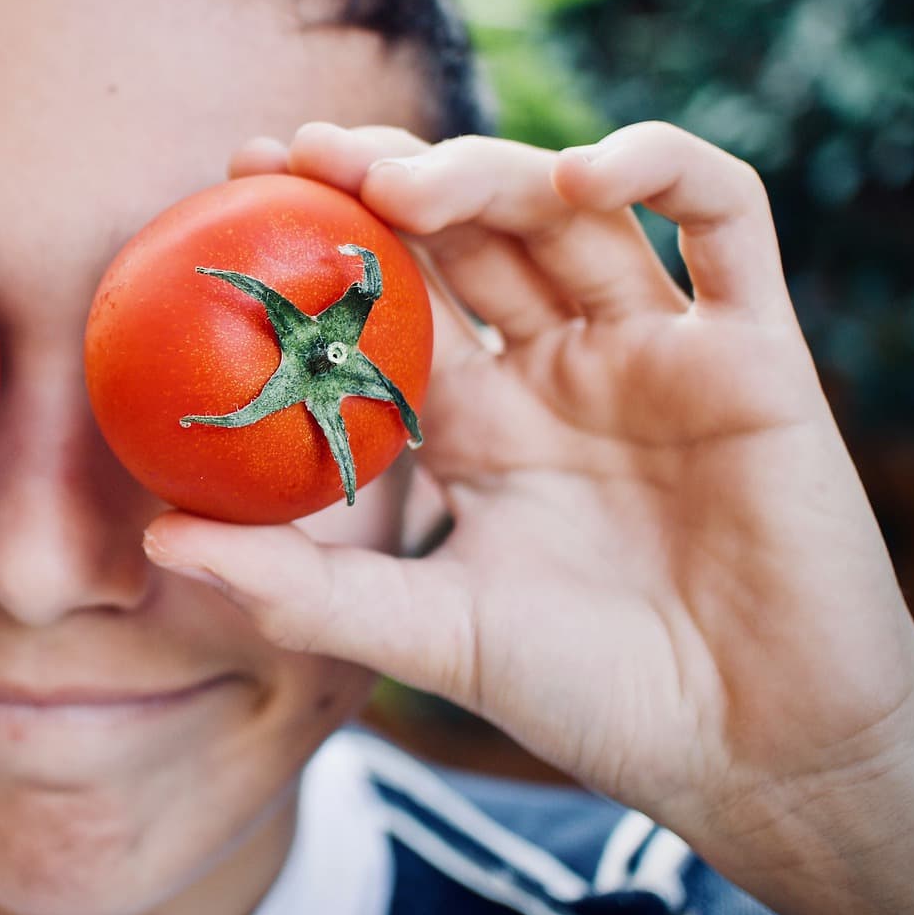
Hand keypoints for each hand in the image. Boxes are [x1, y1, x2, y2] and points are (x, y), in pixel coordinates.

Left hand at [145, 121, 913, 914]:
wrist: (757, 758)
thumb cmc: (595, 700)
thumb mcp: (429, 635)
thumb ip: (304, 588)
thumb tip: (155, 546)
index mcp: (486, 423)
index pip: (397, 296)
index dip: (327, 233)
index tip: (241, 183)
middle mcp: (564, 369)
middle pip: (475, 231)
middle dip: (391, 176)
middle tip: (308, 157)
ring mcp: (658, 352)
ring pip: (575, 211)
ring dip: (492, 172)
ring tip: (404, 183)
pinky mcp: (756, 351)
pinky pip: (725, 221)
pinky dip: (663, 170)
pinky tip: (585, 174)